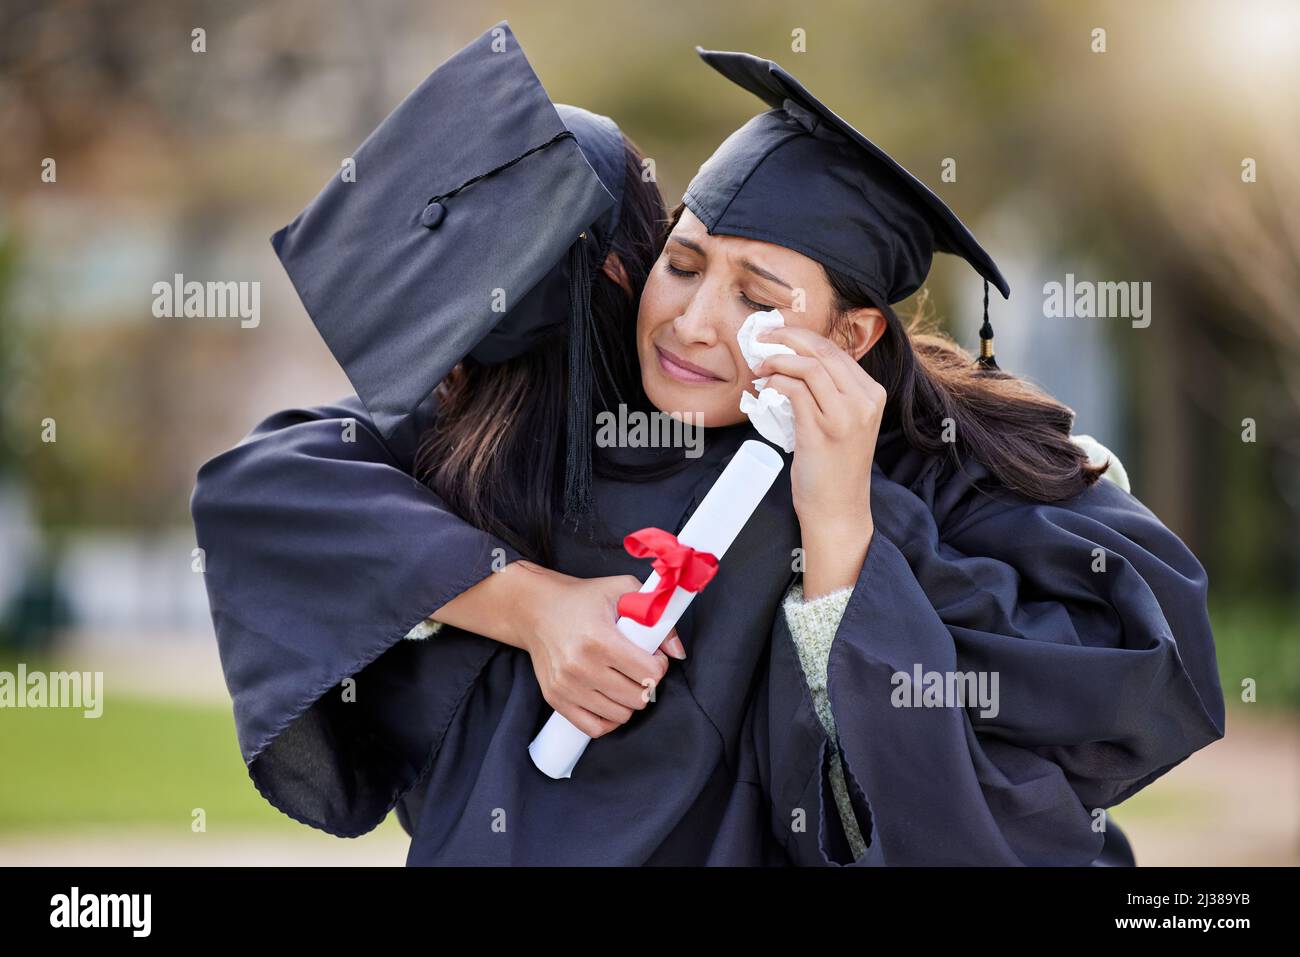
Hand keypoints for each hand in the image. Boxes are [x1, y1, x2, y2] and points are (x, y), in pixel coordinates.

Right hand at [518, 572, 685, 738]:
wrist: (535, 609)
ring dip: (629, 700)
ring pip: (621, 715)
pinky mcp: (555, 699)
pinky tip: (611, 699)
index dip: (660, 665)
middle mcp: (581, 667)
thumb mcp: (622, 590)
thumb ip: (656, 616)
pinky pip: (595, 728)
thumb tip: (677, 652)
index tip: (652, 655)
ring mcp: (566, 686)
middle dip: (647, 683)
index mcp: (599, 639)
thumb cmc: (581, 598)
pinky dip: (609, 719)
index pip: (649, 673)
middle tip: (639, 668)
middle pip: (638, 697)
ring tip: (623, 679)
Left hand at [752, 326, 881, 595]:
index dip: (802, 338)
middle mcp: (864, 400)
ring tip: (759, 367)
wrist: (837, 509)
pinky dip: (776, 382)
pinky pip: (795, 390)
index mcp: (873, 393)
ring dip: (777, 360)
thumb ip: (829, 392)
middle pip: (822, 351)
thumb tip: (795, 361)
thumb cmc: (834, 467)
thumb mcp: (842, 422)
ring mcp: (846, 415)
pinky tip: (765, 387)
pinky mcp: (823, 430)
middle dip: (787, 338)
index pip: (835, 350)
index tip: (777, 337)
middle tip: (760, 339)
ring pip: (809, 366)